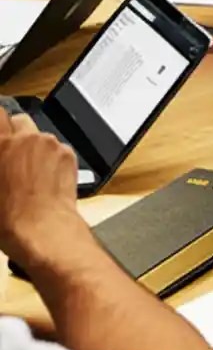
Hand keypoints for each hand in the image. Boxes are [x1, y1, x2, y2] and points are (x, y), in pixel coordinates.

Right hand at [0, 111, 79, 255]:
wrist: (42, 229)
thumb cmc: (8, 217)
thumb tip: (2, 158)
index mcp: (0, 145)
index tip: (0, 132)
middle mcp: (25, 138)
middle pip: (19, 120)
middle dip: (15, 133)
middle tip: (12, 153)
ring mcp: (49, 144)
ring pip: (40, 135)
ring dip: (34, 146)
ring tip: (30, 171)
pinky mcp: (68, 154)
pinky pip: (57, 148)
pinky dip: (52, 157)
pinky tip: (47, 177)